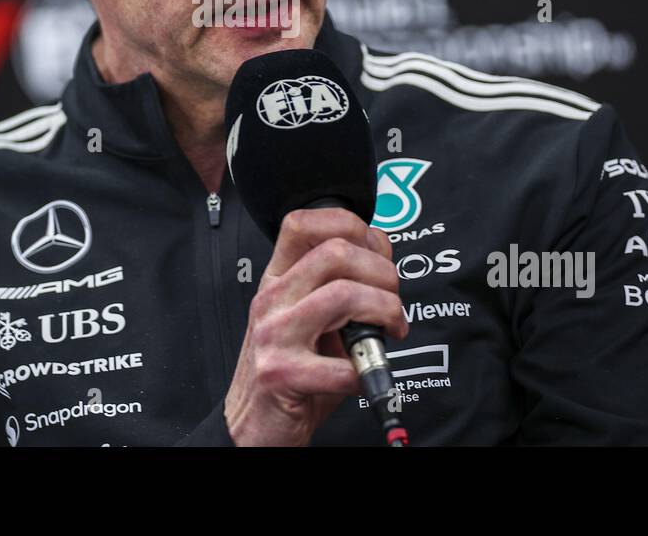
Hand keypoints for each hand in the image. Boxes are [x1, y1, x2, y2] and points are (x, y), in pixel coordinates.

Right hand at [223, 208, 407, 445]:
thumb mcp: (310, 318)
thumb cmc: (292, 370)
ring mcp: (274, 335)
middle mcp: (272, 299)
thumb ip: (338, 286)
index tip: (374, 252)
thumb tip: (382, 258)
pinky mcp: (282, 374)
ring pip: (344, 294)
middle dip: (383, 274)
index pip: (303, 222)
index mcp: (277, 279)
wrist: (255, 424)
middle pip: (336, 251)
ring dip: (384, 311)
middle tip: (392, 302)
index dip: (348, 224)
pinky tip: (360, 377)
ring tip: (390, 332)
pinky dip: (365, 371)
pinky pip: (342, 364)